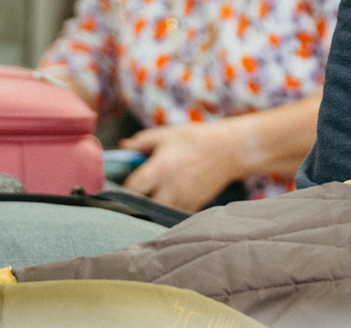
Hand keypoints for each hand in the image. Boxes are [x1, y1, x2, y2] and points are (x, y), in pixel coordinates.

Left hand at [120, 121, 244, 211]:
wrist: (228, 150)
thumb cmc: (194, 139)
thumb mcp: (166, 135)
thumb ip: (141, 141)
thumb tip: (122, 147)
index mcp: (161, 167)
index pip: (133, 188)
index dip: (124, 189)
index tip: (124, 186)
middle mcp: (171, 187)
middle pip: (143, 207)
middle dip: (136, 203)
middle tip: (134, 197)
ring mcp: (184, 199)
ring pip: (158, 215)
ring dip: (151, 209)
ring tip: (150, 200)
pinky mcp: (194, 206)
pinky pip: (173, 215)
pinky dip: (167, 210)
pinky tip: (167, 201)